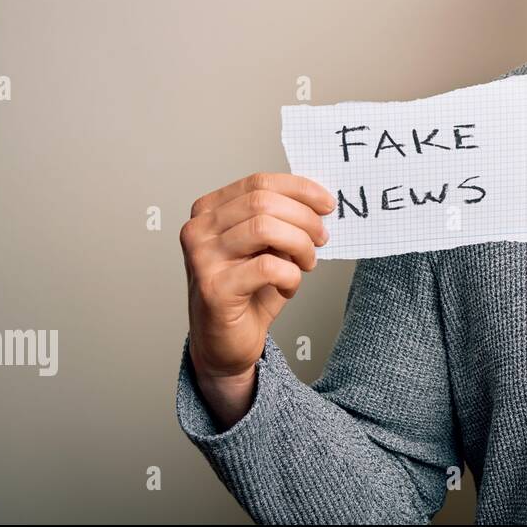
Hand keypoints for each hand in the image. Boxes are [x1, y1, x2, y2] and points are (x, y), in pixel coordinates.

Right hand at [180, 172, 334, 380]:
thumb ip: (282, 220)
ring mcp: (201, 259)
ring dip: (300, 244)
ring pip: (264, 228)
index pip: (258, 183)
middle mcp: (198, 230)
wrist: (226, 342)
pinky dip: (291, 275)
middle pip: (262, 201)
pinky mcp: (214, 288)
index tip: (327, 203)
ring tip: (307, 262)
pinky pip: (268, 266)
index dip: (299, 189)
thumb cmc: (249, 291)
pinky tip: (289, 286)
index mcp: (209, 211)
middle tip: (322, 237)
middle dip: (304, 217)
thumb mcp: (267, 247)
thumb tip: (319, 202)